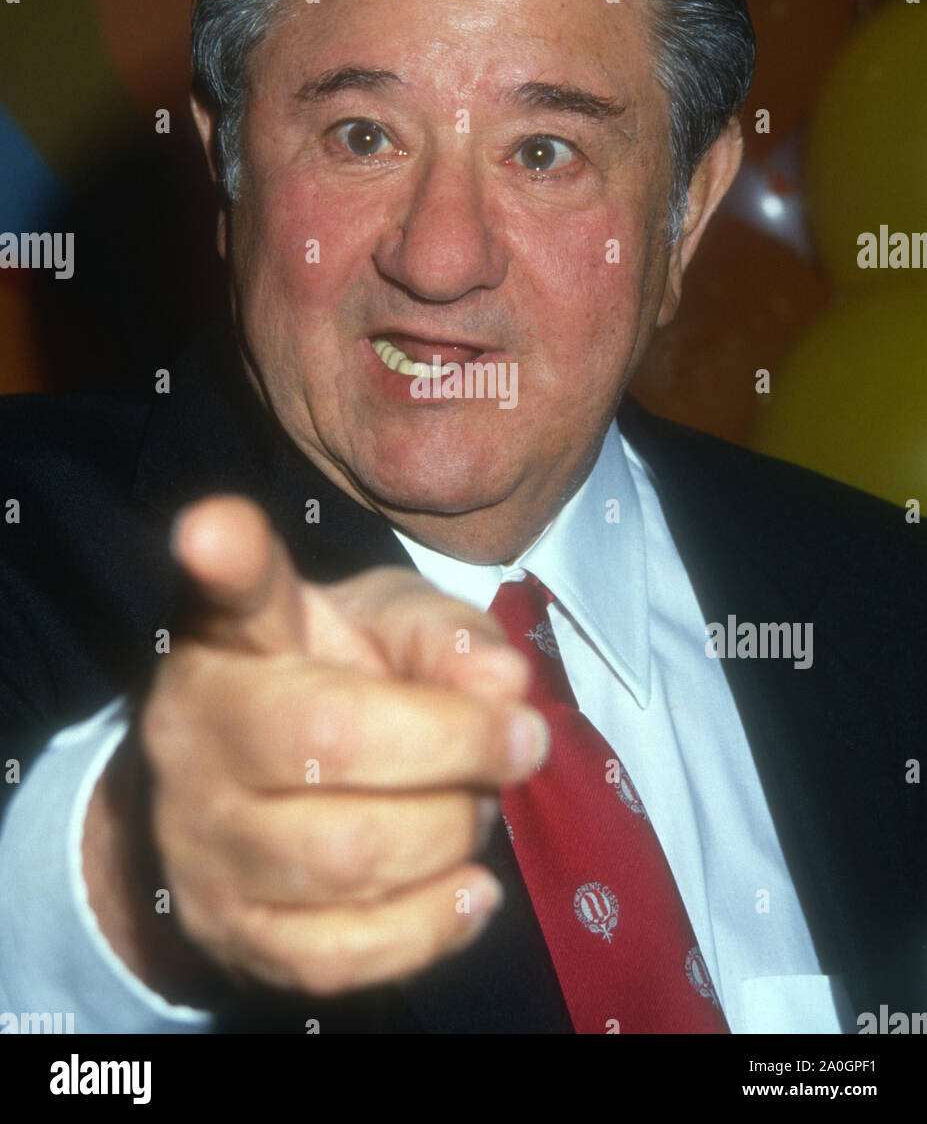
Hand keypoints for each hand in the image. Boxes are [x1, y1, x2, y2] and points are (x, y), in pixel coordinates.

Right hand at [138, 495, 547, 996]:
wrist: (250, 801)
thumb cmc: (334, 683)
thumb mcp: (388, 628)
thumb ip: (446, 634)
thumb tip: (504, 682)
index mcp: (234, 638)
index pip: (230, 592)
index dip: (224, 559)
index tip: (215, 533)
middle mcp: (196, 734)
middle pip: (335, 738)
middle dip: (462, 746)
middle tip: (519, 741)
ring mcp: (201, 843)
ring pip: (349, 856)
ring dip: (453, 833)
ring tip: (478, 806)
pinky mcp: (232, 935)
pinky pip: (342, 952)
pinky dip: (431, 925)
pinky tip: (470, 888)